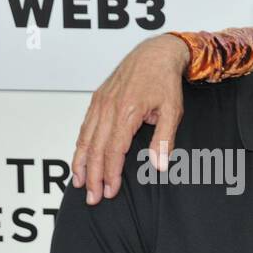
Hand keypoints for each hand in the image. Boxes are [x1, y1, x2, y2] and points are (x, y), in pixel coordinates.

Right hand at [72, 34, 190, 204]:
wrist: (154, 54)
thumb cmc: (165, 82)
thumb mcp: (173, 110)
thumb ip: (164, 139)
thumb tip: (159, 166)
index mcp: (127, 112)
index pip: (114, 150)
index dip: (111, 174)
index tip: (110, 192)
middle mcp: (108, 107)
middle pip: (96, 149)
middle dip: (93, 176)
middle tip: (93, 198)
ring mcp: (100, 103)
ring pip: (85, 139)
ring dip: (82, 164)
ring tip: (80, 185)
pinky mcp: (97, 100)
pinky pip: (85, 127)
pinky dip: (80, 147)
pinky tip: (80, 160)